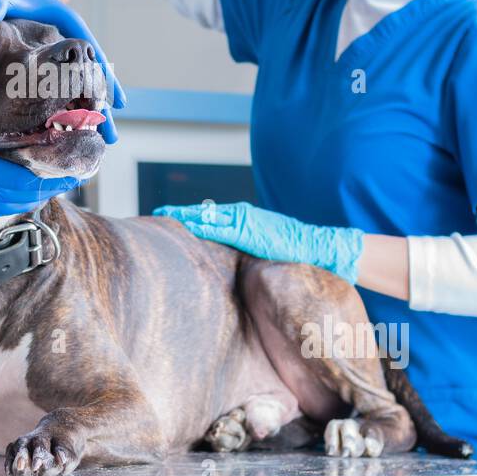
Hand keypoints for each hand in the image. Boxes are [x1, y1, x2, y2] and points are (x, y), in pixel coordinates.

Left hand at [0, 0, 125, 143]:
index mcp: (70, 27)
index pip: (91, 55)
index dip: (102, 79)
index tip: (115, 102)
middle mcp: (75, 44)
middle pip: (94, 78)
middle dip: (102, 107)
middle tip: (111, 137)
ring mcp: (68, 58)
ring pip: (85, 88)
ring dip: (94, 113)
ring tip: (106, 142)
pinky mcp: (58, 67)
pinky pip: (70, 91)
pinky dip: (77, 109)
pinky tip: (81, 131)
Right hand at [0, 71, 80, 237]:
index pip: (30, 177)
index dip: (57, 170)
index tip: (75, 156)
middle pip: (35, 193)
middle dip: (60, 179)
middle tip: (80, 160)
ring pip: (25, 202)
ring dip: (46, 188)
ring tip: (65, 169)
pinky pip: (11, 206)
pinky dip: (28, 195)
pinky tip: (33, 181)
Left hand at [153, 201, 363, 284]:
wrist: (320, 248)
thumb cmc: (295, 251)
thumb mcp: (266, 247)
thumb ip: (248, 248)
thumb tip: (232, 263)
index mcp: (246, 220)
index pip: (211, 216)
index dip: (189, 216)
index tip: (167, 216)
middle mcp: (245, 216)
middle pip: (206, 214)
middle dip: (182, 213)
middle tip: (156, 212)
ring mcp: (248, 222)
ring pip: (211, 216)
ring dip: (188, 216)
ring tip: (165, 215)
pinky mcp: (253, 231)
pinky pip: (224, 227)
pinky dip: (206, 224)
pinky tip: (189, 224)